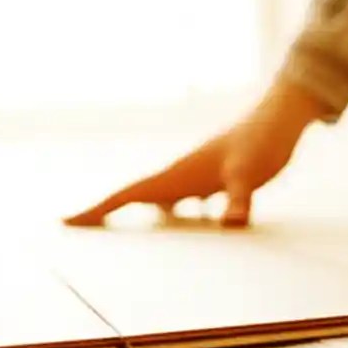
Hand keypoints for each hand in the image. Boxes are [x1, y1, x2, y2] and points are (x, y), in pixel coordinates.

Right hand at [64, 80, 325, 227]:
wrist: (281, 115)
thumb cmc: (263, 143)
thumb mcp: (250, 175)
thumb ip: (240, 200)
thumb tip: (233, 224)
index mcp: (178, 175)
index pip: (129, 194)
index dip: (98, 210)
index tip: (67, 222)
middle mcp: (181, 175)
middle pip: (135, 197)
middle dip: (106, 213)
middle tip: (76, 227)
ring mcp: (196, 176)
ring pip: (159, 200)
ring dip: (138, 214)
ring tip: (119, 233)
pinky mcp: (214, 179)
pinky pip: (184, 203)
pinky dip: (173, 215)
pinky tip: (182, 230)